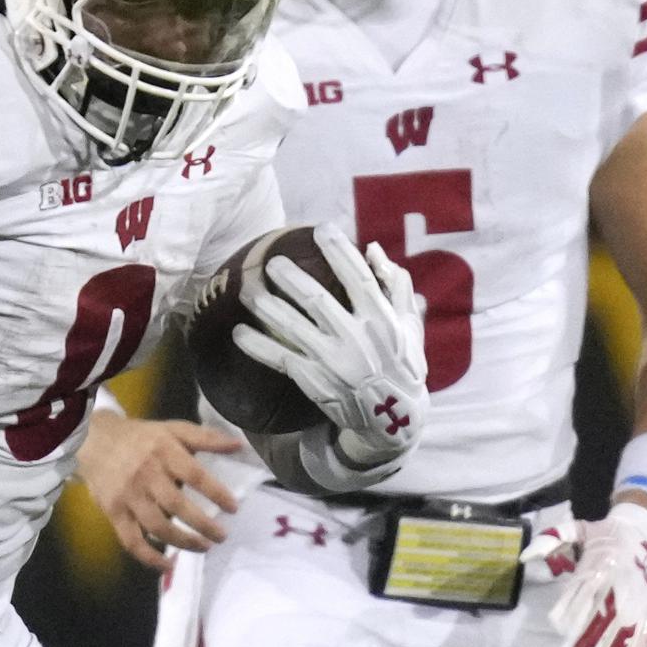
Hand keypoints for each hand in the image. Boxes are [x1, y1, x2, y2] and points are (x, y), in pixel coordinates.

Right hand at [76, 413, 242, 567]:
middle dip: (203, 524)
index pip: (194, 475)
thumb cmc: (141, 438)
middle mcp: (146, 475)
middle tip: (221, 536)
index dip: (216, 493)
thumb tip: (238, 445)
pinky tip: (167, 564)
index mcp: (164, 452)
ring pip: (157, 526)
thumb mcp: (173, 429)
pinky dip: (149, 557)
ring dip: (183, 541)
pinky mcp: (114, 513)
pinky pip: (131, 541)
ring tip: (203, 547)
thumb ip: (206, 437)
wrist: (93, 441)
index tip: (233, 508)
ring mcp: (128, 496)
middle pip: (176, 505)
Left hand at [234, 228, 428, 474]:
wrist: (392, 417)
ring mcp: (332, 361)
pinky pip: (279, 358)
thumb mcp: (409, 324)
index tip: (322, 229)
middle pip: (317, 301)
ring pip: (292, 328)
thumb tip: (374, 250)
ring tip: (246, 290)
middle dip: (291, 279)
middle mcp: (355, 338)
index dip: (340, 252)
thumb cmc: (402, 362)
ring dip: (267, 307)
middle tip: (272, 262)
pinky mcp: (314, 380)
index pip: (358, 278)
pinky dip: (257, 346)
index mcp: (381, 320)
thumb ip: (395, 285)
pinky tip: (237, 332)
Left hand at [528, 500, 646, 646]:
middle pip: (607, 612)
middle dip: (593, 634)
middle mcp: (620, 583)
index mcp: (601, 564)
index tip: (558, 625)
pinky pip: (645, 634)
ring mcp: (637, 598)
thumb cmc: (607, 534)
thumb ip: (553, 539)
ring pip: (627, 629)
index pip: (584, 587)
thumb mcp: (580, 528)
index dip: (572, 606)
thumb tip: (524, 555)